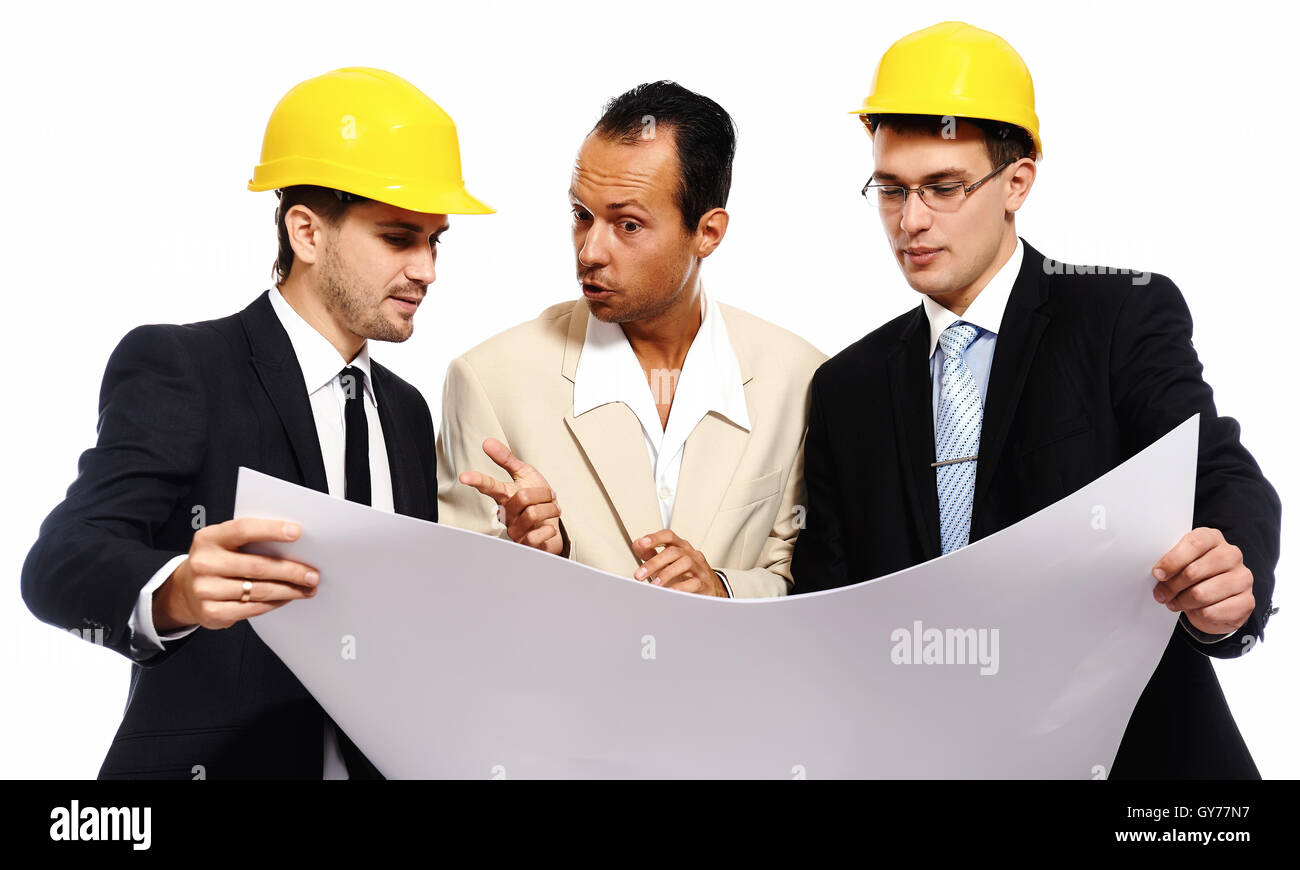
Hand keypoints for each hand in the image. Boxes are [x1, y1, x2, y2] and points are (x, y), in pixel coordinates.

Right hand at [154, 518, 319, 631]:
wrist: (185, 590)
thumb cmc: (215, 561)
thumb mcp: (223, 543)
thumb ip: (249, 540)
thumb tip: (293, 544)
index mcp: (209, 538)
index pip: (243, 530)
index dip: (271, 530)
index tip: (297, 532)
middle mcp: (204, 563)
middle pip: (257, 566)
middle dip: (291, 571)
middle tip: (312, 574)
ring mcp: (205, 590)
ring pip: (259, 590)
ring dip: (289, 590)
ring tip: (306, 588)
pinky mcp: (212, 612)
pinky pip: (253, 608)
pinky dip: (275, 603)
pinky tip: (287, 597)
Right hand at [459, 437, 563, 554]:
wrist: (553, 523)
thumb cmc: (538, 499)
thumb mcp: (525, 474)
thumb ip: (506, 459)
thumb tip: (487, 442)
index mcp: (505, 495)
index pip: (489, 486)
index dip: (477, 480)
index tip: (464, 476)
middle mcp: (507, 513)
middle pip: (523, 497)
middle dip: (542, 494)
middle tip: (548, 497)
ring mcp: (515, 530)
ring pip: (533, 514)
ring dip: (549, 509)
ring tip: (550, 511)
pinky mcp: (525, 544)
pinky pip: (536, 535)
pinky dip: (548, 530)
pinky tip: (547, 528)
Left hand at [632, 530, 725, 596]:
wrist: (710, 589)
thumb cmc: (686, 574)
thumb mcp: (667, 562)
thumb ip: (651, 553)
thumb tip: (637, 544)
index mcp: (680, 547)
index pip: (668, 536)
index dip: (655, 538)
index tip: (641, 543)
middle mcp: (690, 554)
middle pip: (673, 552)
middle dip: (654, 563)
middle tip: (639, 575)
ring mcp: (699, 567)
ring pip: (685, 563)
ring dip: (666, 574)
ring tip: (653, 585)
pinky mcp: (704, 582)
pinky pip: (694, 583)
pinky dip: (680, 588)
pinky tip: (670, 592)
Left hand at [1152, 527, 1253, 635]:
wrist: (1218, 600)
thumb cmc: (1195, 576)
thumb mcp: (1182, 562)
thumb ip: (1171, 562)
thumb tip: (1158, 573)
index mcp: (1213, 538)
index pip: (1194, 543)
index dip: (1172, 560)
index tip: (1158, 574)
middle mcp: (1232, 555)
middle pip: (1194, 571)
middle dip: (1172, 586)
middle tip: (1161, 594)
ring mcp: (1243, 578)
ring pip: (1201, 594)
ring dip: (1182, 601)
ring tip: (1174, 602)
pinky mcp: (1247, 601)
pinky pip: (1212, 611)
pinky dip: (1197, 614)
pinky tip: (1194, 610)